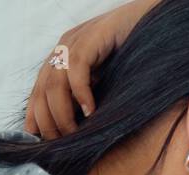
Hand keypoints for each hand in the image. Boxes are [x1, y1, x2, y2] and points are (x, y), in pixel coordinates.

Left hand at [25, 0, 157, 137]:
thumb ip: (90, 92)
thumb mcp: (105, 76)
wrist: (151, 19)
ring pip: (54, 83)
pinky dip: (82, 94)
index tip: (40, 138)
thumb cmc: (134, 51)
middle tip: (60, 142)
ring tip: (74, 132)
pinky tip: (92, 111)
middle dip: (48, 120)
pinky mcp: (90, 38)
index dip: (36, 114)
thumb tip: (80, 122)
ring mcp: (75, 42)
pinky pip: (77, 69)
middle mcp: (63, 48)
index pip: (39, 89)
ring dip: (62, 113)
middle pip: (42, 89)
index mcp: (62, 56)